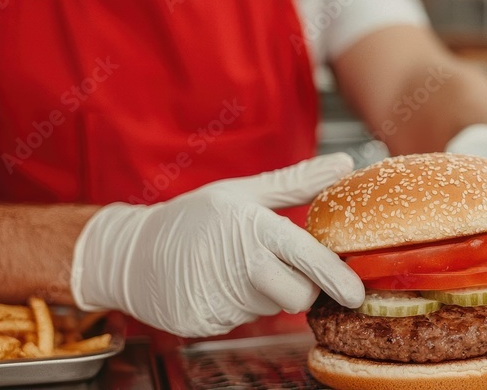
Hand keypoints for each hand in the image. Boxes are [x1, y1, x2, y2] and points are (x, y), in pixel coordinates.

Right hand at [71, 153, 363, 336]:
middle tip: (283, 266)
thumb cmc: (193, 217)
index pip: (304, 257)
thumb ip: (297, 182)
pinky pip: (245, 320)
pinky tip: (220, 284)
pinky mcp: (206, 322)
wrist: (130, 253)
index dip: (334, 276)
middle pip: (298, 296)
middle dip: (303, 286)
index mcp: (250, 228)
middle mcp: (237, 266)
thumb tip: (344, 164)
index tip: (356, 292)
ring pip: (273, 308)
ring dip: (268, 292)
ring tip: (238, 268)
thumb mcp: (243, 191)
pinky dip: (242, 305)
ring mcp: (220, 298)